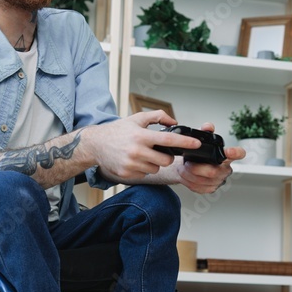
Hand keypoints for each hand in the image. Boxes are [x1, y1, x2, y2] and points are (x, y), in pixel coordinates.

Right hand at [86, 110, 202, 180]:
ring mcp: (131, 164)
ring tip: (142, 154)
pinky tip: (134, 161)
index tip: (196, 144)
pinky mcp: (126, 174)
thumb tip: (174, 123)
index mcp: (141, 135)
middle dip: (166, 157)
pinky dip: (143, 169)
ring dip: (153, 163)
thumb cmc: (117, 131)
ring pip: (155, 169)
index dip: (185, 142)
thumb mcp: (137, 118)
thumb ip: (157, 116)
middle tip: (158, 151)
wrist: (95, 144)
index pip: (168, 140)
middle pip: (165, 160)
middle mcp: (136, 151)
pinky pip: (144, 175)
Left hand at [173, 122, 245, 193]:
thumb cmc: (198, 154)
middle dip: (196, 168)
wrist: (187, 166)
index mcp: (227, 156)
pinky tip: (186, 175)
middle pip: (213, 171)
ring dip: (189, 174)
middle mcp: (225, 169)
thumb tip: (208, 127)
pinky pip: (197, 187)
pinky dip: (188, 181)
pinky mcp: (210, 189)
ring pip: (202, 180)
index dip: (236, 153)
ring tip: (184, 168)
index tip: (229, 152)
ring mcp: (218, 180)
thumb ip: (204, 131)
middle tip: (187, 163)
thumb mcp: (200, 140)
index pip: (239, 154)